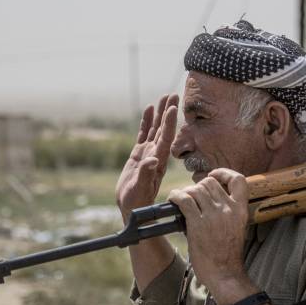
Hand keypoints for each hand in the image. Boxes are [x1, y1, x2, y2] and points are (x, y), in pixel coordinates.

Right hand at [116, 94, 178, 221]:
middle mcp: (155, 155)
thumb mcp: (140, 189)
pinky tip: (148, 110)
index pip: (166, 138)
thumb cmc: (136, 202)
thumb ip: (145, 173)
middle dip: (168, 112)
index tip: (173, 108)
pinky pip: (143, 134)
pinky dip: (146, 122)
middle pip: (163, 129)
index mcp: (158, 161)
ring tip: (162, 97)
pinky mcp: (138, 155)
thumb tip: (152, 160)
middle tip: (172, 95)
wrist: (132, 210)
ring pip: (154, 129)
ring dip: (159, 114)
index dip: (170, 123)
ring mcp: (147, 154)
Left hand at [168, 168, 255, 304]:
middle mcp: (228, 209)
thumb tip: (208, 199)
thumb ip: (228, 212)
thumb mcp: (236, 228)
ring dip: (186, 192)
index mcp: (241, 210)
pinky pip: (184, 200)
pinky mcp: (198, 224)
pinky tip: (173, 199)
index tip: (214, 176)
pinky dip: (176, 196)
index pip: (238, 180)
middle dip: (198, 186)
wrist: (225, 274)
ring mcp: (213, 216)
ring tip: (181, 200)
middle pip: (210, 183)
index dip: (224, 173)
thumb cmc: (227, 254)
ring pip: (196, 189)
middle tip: (192, 196)